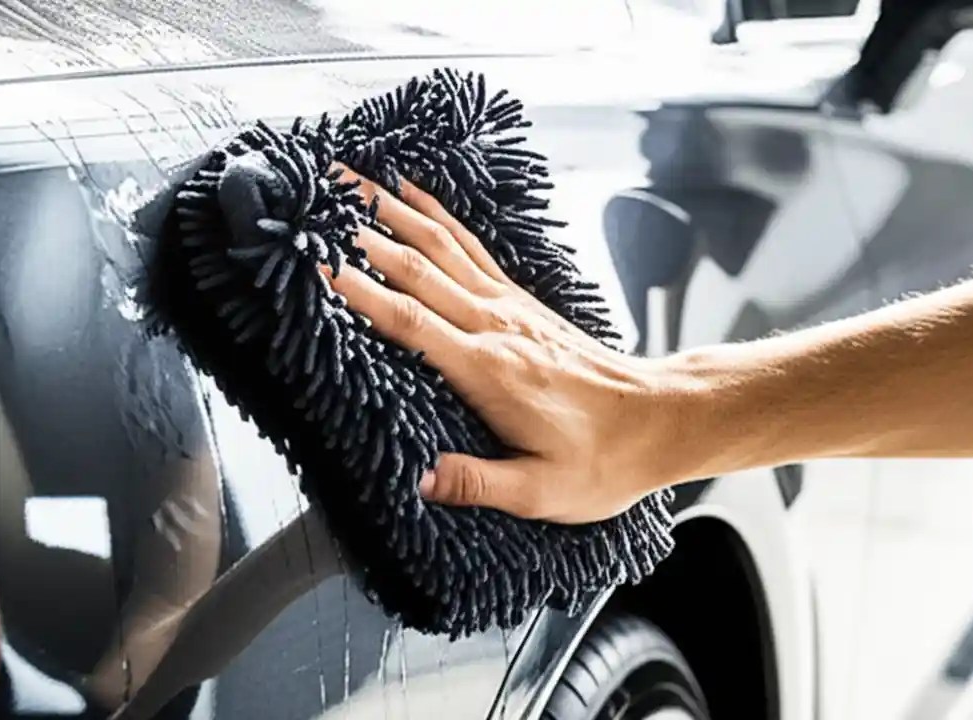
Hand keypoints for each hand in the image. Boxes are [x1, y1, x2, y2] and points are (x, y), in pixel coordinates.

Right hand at [324, 167, 686, 522]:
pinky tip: (413, 192)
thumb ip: (478, 482)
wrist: (659, 420)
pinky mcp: (521, 302)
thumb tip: (419, 479)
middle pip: (415, 267)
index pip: (410, 321)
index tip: (314, 261)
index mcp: (489, 370)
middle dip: (360, 231)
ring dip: (391, 207)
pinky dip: (436, 214)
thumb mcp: (542, 491)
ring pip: (439, 244)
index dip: (359, 290)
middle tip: (313, 200)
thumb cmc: (602, 460)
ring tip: (347, 176)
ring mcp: (509, 307)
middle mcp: (495, 326)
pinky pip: (469, 247)